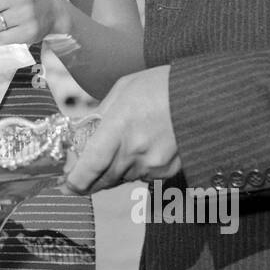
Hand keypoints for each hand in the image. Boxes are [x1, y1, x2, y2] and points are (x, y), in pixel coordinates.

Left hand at [64, 66, 180, 192]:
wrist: (204, 95)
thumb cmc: (159, 86)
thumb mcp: (121, 91)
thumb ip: (99, 117)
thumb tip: (81, 136)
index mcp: (118, 129)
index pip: (89, 168)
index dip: (74, 181)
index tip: (66, 184)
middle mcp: (134, 152)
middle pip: (102, 180)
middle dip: (90, 179)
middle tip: (82, 174)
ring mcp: (153, 165)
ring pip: (122, 178)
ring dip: (114, 171)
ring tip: (121, 148)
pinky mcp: (168, 171)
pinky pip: (142, 176)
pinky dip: (136, 168)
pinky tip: (142, 148)